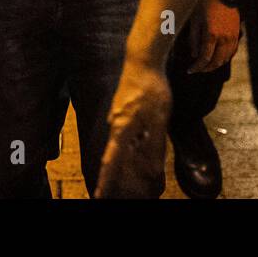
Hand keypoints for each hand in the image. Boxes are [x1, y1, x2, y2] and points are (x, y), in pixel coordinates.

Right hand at [94, 60, 171, 197]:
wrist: (142, 59)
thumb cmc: (151, 88)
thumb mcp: (159, 118)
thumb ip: (155, 145)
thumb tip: (153, 171)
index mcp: (121, 127)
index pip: (111, 160)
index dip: (105, 180)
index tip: (98, 197)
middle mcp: (114, 124)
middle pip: (112, 155)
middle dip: (111, 175)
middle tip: (107, 193)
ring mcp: (116, 116)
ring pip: (119, 144)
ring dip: (121, 160)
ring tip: (125, 174)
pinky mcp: (121, 110)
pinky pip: (123, 133)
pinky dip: (127, 144)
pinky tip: (137, 146)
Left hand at [187, 0, 240, 73]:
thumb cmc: (205, 3)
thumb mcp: (194, 20)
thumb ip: (194, 39)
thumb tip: (194, 55)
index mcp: (211, 35)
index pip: (204, 59)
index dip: (196, 67)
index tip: (190, 70)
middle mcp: (224, 38)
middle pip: (216, 62)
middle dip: (205, 69)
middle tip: (197, 69)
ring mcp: (232, 37)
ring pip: (225, 59)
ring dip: (215, 64)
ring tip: (205, 64)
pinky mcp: (236, 34)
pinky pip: (232, 52)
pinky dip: (224, 58)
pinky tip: (217, 56)